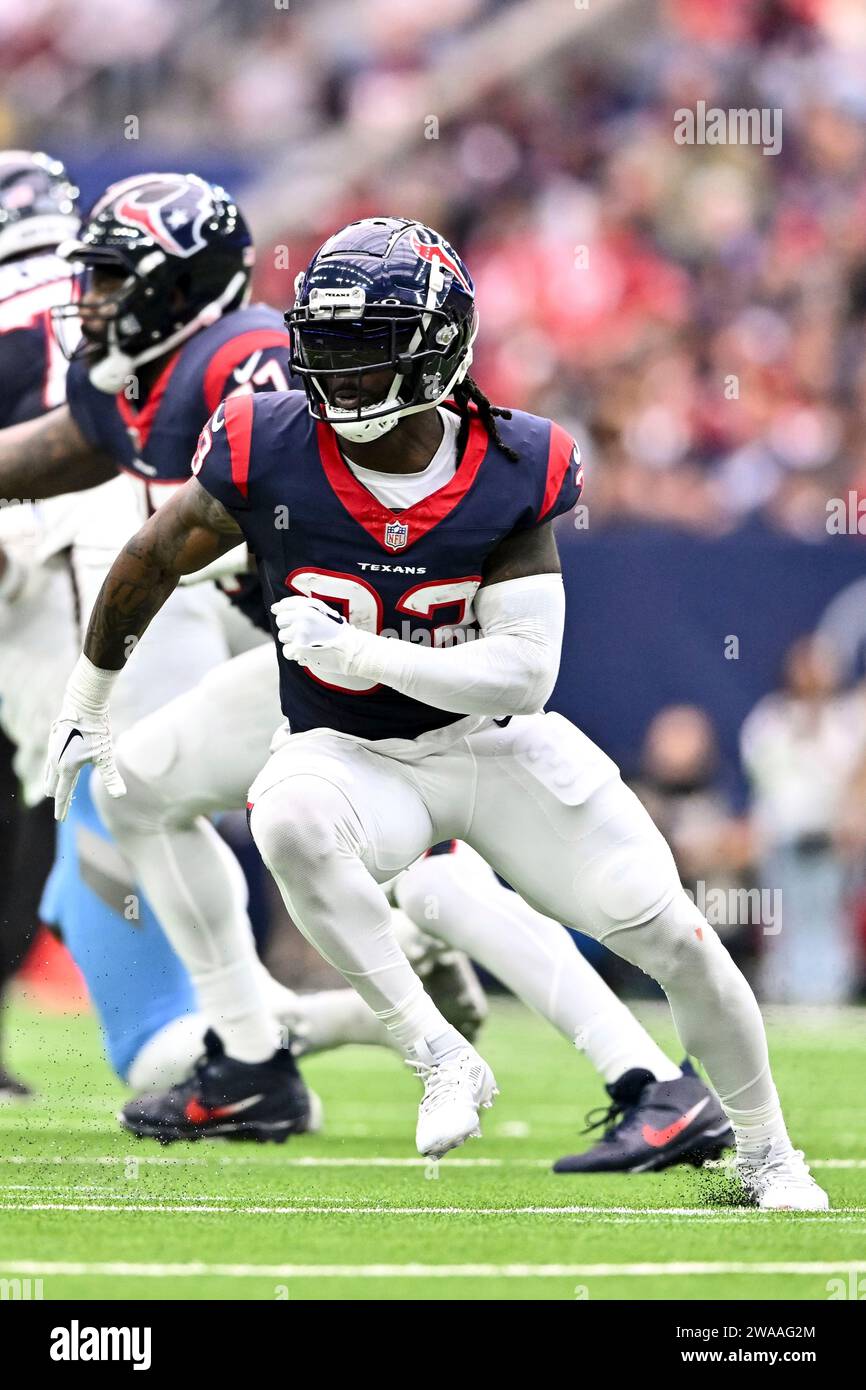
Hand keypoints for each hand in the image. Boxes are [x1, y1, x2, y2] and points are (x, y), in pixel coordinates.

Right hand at [44, 697, 125, 821]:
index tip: (61, 819)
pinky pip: (51, 764)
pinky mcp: (53, 743)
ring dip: (55, 786)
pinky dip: (55, 773)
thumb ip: (111, 777)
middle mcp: (56, 762)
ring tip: (61, 793)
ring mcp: (52, 752)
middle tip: (64, 809)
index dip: (62, 808)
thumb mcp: (106, 756)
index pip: (62, 794)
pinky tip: (61, 770)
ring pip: (50, 775)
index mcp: (67, 768)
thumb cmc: (97, 731)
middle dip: (59, 799)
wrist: (84, 705)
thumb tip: (120, 795)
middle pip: (53, 787)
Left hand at [271, 595, 362, 673]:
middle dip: (289, 628)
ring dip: (293, 642)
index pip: (284, 605)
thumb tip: (274, 608)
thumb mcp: (322, 612)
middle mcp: (303, 617)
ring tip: (309, 643)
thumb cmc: (336, 631)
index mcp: (308, 607)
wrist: (351, 649)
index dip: (286, 613)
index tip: (294, 621)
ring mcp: (301, 633)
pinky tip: (308, 652)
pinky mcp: (299, 648)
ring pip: (282, 637)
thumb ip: (299, 606)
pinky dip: (295, 654)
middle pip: (280, 621)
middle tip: (305, 633)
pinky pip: (287, 651)